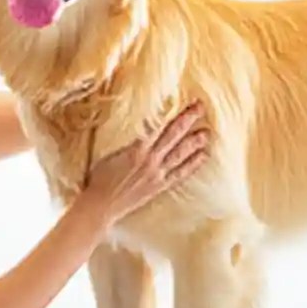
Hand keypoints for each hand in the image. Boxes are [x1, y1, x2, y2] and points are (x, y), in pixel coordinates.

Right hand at [79, 101, 209, 224]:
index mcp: (137, 148)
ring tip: (207, 133)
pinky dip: (192, 165)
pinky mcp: (159, 186)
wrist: (101, 204)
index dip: (173, 114)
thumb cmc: (99, 177)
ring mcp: (157, 174)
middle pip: (173, 135)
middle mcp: (150, 159)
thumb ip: (128, 142)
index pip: (159, 126)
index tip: (183, 103)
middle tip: (201, 108)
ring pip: (180, 154)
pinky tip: (202, 157)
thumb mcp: (111, 153)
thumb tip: (141, 130)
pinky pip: (180, 173)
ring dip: (194, 142)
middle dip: (188, 120)